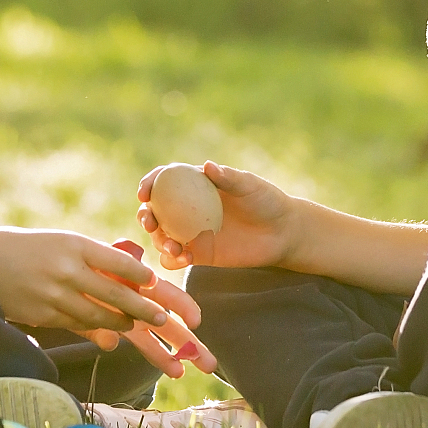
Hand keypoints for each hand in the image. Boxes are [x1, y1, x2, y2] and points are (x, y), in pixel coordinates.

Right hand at [0, 228, 208, 374]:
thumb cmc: (24, 250)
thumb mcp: (59, 247)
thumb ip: (92, 264)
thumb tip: (123, 277)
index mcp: (76, 245)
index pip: (122, 264)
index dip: (149, 281)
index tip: (169, 292)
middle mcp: (69, 269)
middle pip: (121, 295)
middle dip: (154, 314)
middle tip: (178, 325)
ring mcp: (56, 294)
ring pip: (103, 316)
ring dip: (132, 330)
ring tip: (156, 342)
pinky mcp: (43, 314)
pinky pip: (79, 325)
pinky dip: (99, 332)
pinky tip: (114, 339)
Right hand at [137, 160, 297, 270]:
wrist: (282, 233)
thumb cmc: (267, 201)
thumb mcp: (250, 186)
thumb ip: (228, 178)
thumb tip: (207, 166)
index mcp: (195, 185)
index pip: (164, 181)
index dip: (149, 184)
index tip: (144, 193)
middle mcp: (187, 209)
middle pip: (155, 211)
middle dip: (145, 216)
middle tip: (150, 223)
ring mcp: (191, 233)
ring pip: (162, 237)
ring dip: (159, 242)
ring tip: (174, 247)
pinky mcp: (199, 254)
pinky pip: (176, 259)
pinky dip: (173, 260)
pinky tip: (184, 259)